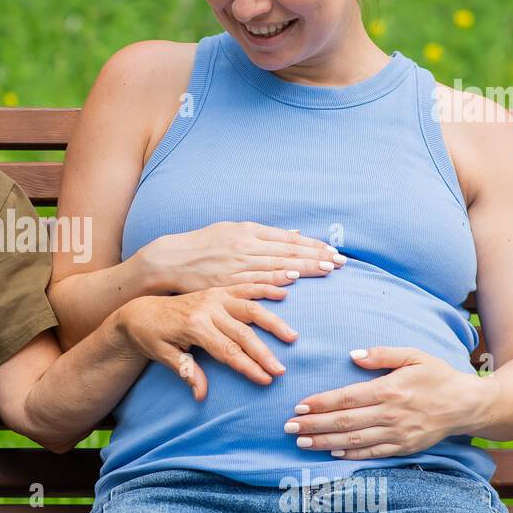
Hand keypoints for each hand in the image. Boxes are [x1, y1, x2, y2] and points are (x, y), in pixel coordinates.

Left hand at [118, 283, 298, 398]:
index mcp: (194, 326)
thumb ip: (186, 371)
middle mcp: (207, 308)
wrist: (140, 311)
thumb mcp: (164, 356)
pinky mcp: (218, 290)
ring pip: (250, 308)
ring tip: (292, 336)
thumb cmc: (152, 337)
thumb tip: (200, 395)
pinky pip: (245, 287)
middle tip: (281, 370)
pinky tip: (285, 293)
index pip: (227, 350)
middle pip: (242, 333)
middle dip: (263, 353)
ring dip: (273, 321)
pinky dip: (265, 288)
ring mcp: (214, 297)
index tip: (265, 380)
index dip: (247, 367)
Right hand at [137, 221, 345, 293]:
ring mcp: (236, 264)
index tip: (333, 251)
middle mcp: (244, 245)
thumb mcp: (232, 231)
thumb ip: (264, 235)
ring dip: (303, 267)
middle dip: (316, 256)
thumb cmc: (203, 246)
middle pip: (287, 251)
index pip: (288, 239)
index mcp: (248, 231)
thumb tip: (295, 235)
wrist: (171, 260)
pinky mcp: (226, 281)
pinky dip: (275, 279)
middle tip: (340, 262)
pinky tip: (292, 280)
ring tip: (327, 269)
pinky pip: (254, 280)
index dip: (313, 246)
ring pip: (275, 264)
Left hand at [285, 347, 490, 458]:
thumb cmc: (438, 376)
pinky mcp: (404, 448)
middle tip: (289, 427)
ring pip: (354, 441)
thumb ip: (382, 354)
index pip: (347, 397)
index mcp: (390, 389)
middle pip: (344, 422)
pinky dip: (350, 456)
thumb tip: (353, 355)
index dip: (321, 403)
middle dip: (313, 425)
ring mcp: (398, 434)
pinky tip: (331, 454)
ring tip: (301, 442)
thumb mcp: (414, 355)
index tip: (299, 406)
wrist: (468, 405)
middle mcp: (391, 414)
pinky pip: (372, 454)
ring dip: (325, 443)